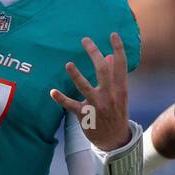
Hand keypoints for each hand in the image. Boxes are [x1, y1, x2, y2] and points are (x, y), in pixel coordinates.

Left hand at [50, 32, 131, 151]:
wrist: (115, 140)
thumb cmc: (116, 113)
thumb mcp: (119, 95)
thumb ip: (113, 76)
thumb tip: (107, 56)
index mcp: (120, 89)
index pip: (121, 65)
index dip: (118, 49)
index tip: (113, 34)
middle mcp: (110, 96)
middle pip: (102, 71)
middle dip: (94, 54)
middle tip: (85, 40)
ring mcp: (97, 106)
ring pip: (85, 87)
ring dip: (76, 75)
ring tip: (68, 64)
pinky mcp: (85, 116)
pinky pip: (71, 105)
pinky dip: (61, 98)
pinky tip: (52, 92)